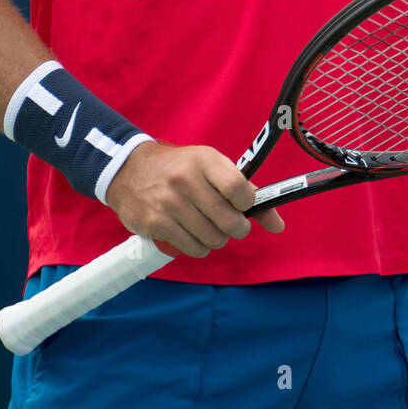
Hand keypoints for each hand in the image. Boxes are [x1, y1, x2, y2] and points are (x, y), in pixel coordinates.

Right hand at [106, 141, 284, 257]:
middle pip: (229, 220)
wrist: (128, 171)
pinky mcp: (154, 223)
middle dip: (236, 228)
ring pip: (213, 239)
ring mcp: (168, 203)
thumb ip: (246, 191)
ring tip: (207, 226)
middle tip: (228, 222)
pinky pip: (192, 248)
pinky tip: (191, 233)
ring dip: (216, 239)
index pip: (238, 189)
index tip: (242, 205)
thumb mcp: (210, 167)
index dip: (247, 204)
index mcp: (204, 160)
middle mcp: (185, 179)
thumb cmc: (179, 168)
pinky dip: (198, 247)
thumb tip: (279, 225)